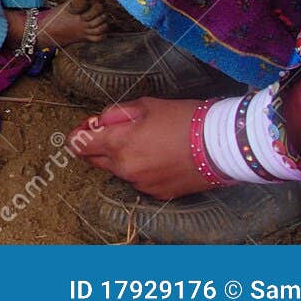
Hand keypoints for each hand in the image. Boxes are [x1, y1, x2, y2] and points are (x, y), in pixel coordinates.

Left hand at [66, 99, 210, 199]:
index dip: (78, 135)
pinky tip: (158, 158)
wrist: (221, 145)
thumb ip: (115, 114)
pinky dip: (141, 170)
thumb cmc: (183, 119)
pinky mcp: (157, 194)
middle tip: (110, 133)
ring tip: (145, 144)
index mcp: (117, 143)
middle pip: (94, 160)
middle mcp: (125, 168)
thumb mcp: (145, 105)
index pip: (79, 145)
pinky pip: (139, 181)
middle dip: (97, 147)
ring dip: (121, 158)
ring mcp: (141, 184)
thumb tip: (98, 122)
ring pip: (118, 171)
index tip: (84, 129)